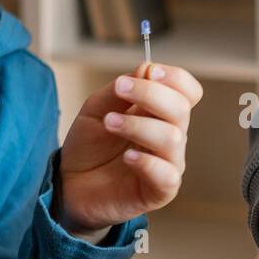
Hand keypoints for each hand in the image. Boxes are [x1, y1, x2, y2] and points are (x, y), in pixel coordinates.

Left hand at [57, 62, 202, 232]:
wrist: (71, 185)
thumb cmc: (89, 147)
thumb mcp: (97, 109)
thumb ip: (120, 90)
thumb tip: (147, 68)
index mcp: (160, 114)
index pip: (187, 91)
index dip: (175, 78)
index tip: (149, 71)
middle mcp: (170, 136)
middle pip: (181, 108)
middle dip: (150, 94)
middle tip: (120, 89)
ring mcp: (168, 163)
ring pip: (172, 138)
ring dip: (138, 125)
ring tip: (110, 123)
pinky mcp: (160, 190)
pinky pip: (167, 174)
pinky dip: (147, 162)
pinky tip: (126, 157)